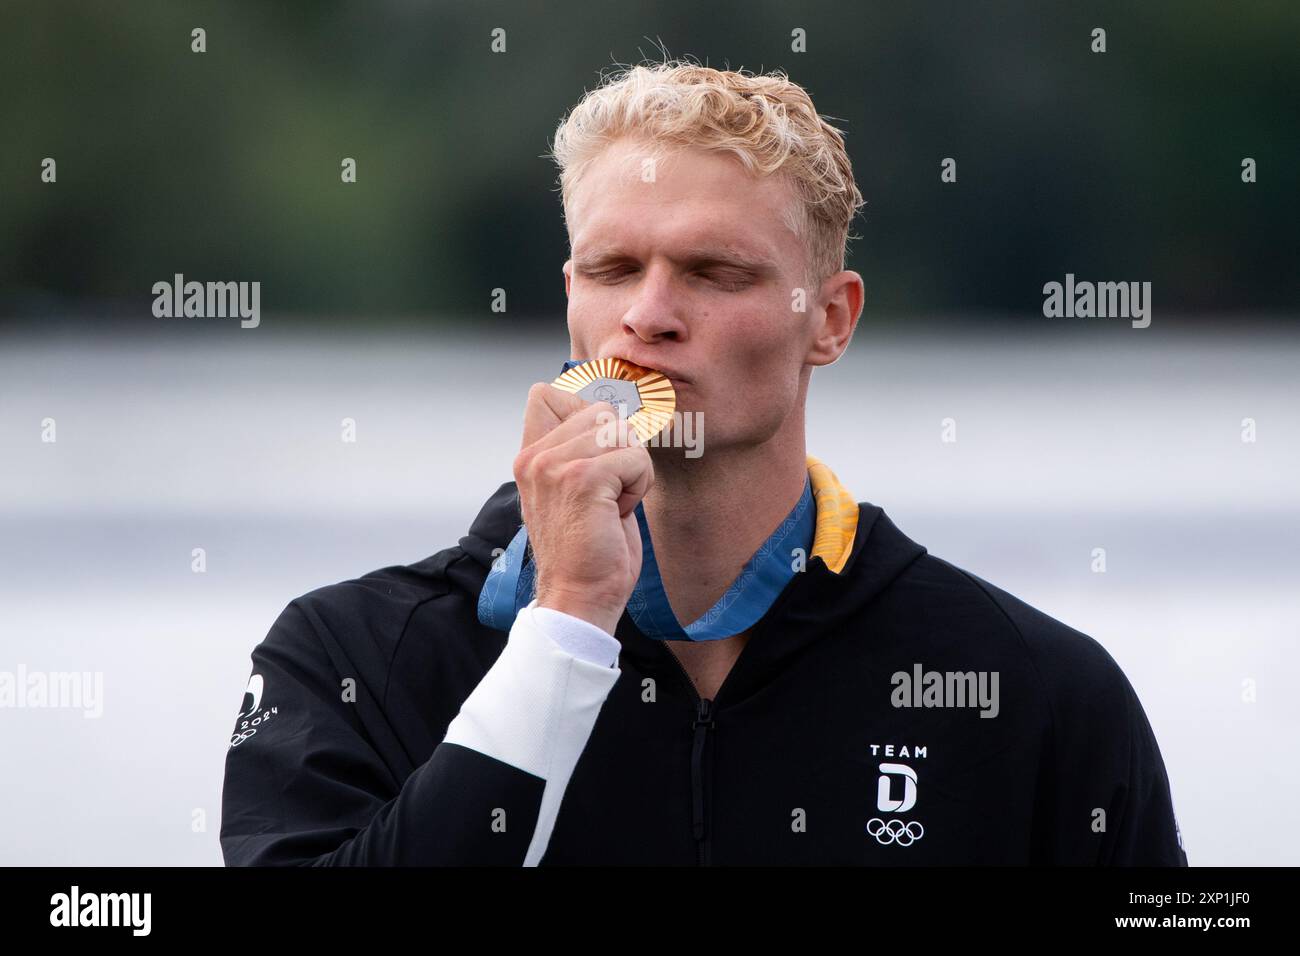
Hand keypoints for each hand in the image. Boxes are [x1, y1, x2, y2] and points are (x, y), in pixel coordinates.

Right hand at [513, 382, 654, 634]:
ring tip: (613, 505)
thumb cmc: (588, 552)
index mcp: (529, 458)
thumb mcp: (573, 492)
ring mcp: (554, 465)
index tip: (598, 462)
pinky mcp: (582, 478)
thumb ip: (578, 450)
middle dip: (620, 450)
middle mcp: (534, 457)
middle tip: (609, 495)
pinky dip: (640, 486)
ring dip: (633, 470)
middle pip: (602, 411)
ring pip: (622, 431)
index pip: (549, 393)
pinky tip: (619, 514)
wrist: (579, 599)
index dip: (588, 419)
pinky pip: (635, 457)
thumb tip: (609, 412)